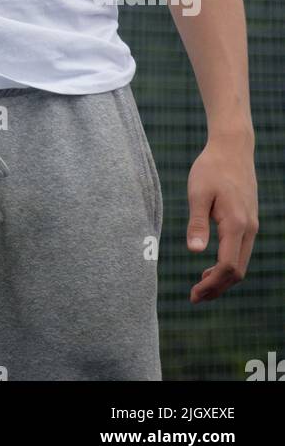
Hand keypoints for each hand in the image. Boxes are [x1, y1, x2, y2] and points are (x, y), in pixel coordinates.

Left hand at [186, 133, 257, 302]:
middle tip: (194, 297)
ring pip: (241, 263)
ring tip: (200, 286)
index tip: (194, 293)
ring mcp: (252, 226)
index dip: (212, 284)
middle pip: (238, 271)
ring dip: (222, 279)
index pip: (228, 266)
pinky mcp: (249, 221)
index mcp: (236, 224)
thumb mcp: (198, 192)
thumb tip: (195, 252)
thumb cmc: (211, 167)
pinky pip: (241, 252)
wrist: (232, 148)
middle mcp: (249, 229)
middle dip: (217, 288)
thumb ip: (197, 222)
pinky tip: (210, 266)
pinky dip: (228, 266)